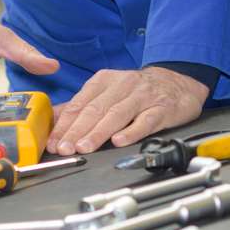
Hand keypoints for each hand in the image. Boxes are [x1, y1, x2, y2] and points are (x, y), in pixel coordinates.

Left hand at [46, 66, 208, 155]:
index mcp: (104, 80)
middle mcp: (122, 85)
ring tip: (85, 147)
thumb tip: (53, 120)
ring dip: (99, 132)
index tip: (54, 142)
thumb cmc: (137, 91)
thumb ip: (81, 106)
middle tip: (65, 148)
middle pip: (95, 110)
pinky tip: (120, 141)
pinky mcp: (161, 108)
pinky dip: (132, 131)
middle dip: (77, 131)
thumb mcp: (107, 92)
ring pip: (117, 115)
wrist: (177, 83)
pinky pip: (145, 120)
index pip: (79, 104)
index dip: (65, 124)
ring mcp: (142, 96)